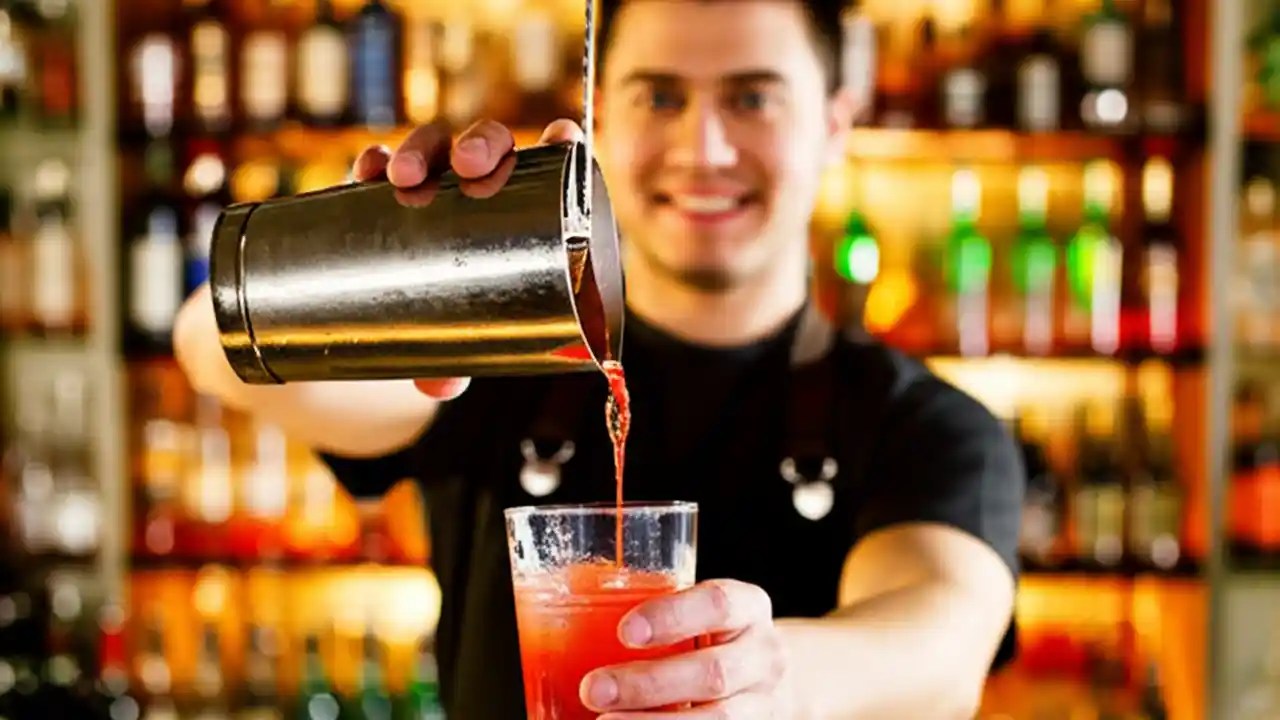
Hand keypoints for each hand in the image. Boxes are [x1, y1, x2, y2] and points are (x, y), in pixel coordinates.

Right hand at [350, 117, 584, 400]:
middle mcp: (484, 183)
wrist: (405, 314)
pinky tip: (368, 170)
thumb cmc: (464, 318)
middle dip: (481, 143)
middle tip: (468, 166)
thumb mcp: (470, 338)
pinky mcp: (389, 189)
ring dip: (422, 149)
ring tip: (404, 177)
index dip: (563, 142)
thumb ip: (463, 356)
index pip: (556, 161)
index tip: (561, 140)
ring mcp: (436, 182)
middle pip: (492, 143)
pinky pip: (382, 163)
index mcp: (529, 207)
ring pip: (436, 146)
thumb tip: (440, 388)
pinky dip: (375, 161)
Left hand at [580, 580, 792, 718]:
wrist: (764, 677)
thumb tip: (550, 616)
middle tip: (594, 689)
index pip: (718, 603)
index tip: (625, 630)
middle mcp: (764, 655)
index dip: (672, 616)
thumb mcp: (693, 611)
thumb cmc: (708, 634)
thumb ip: (647, 614)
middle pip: (715, 673)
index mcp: (748, 606)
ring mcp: (764, 703)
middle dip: (650, 685)